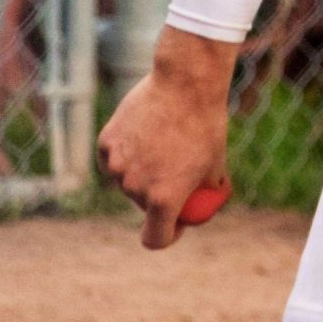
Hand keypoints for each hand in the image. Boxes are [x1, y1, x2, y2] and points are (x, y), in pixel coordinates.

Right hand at [97, 27, 237, 250]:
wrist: (186, 83)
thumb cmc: (206, 123)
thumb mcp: (216, 164)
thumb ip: (205, 189)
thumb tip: (203, 201)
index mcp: (164, 199)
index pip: (156, 238)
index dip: (169, 234)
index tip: (178, 222)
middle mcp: (136, 187)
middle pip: (144, 205)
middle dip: (159, 195)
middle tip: (175, 171)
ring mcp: (117, 165)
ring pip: (128, 180)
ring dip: (141, 171)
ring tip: (162, 143)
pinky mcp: (106, 142)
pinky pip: (115, 158)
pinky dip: (127, 152)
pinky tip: (144, 131)